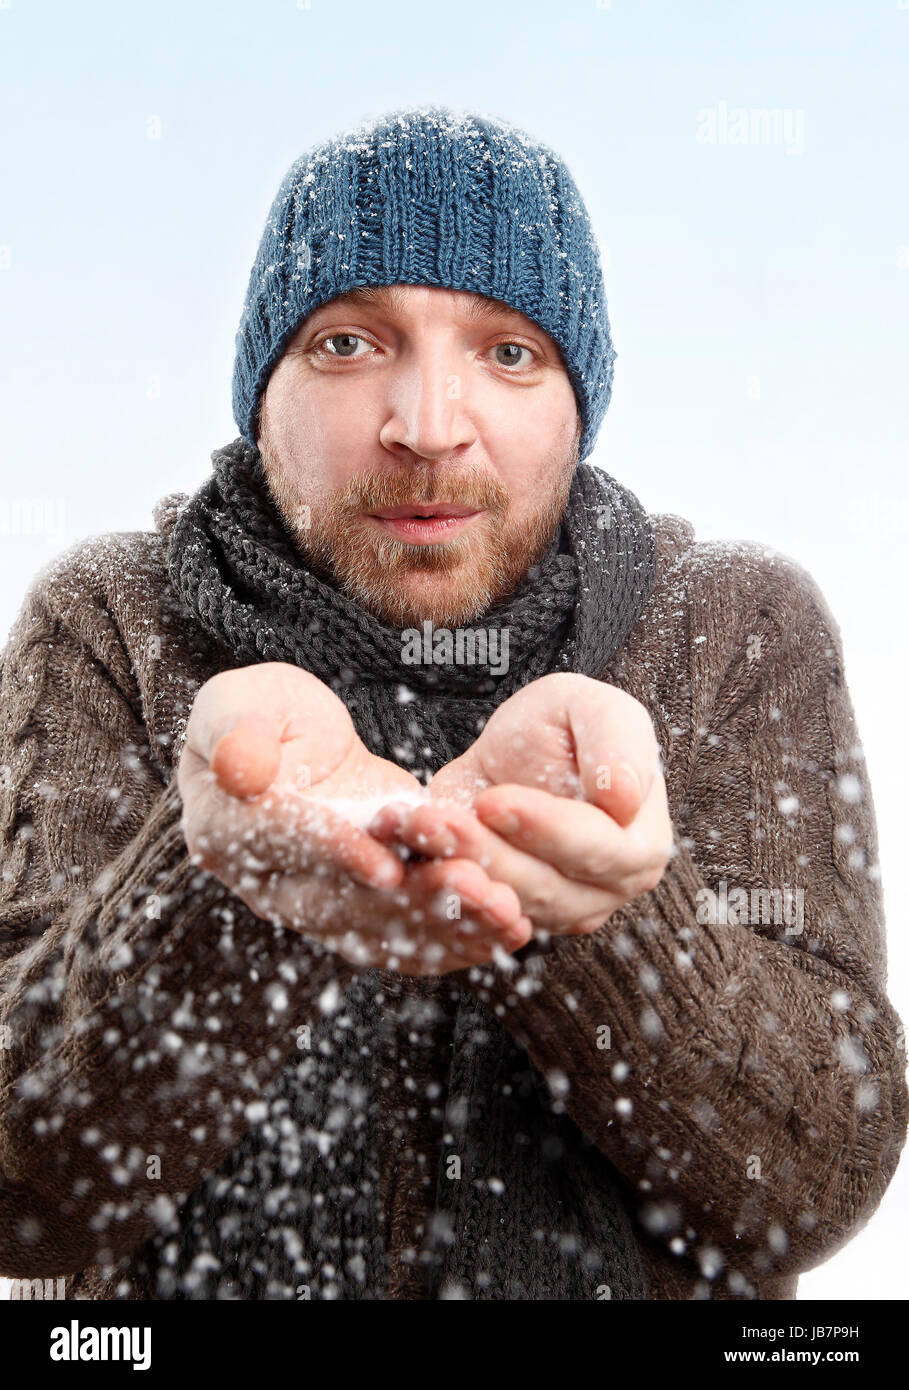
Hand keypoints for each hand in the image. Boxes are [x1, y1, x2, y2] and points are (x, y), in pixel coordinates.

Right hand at [177, 662, 532, 974]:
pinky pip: (409, 937)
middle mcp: (270, 883)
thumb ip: (236, 731)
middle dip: (414, 899)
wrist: (284, 747)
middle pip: (344, 901)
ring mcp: (320, 905)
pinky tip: (508, 932)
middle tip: (475, 886)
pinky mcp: (366, 909)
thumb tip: (239, 768)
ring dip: (448, 926)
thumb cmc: (260, 713)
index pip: (285, 844)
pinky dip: (459, 939)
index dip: (336, 852)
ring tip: (507, 914)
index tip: (386, 864)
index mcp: (227, 830)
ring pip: (384, 928)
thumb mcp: (239, 701)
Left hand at [369, 672, 674, 938]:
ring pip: (508, 905)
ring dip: (459, 869)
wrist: (517, 753)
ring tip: (418, 828)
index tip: (491, 801)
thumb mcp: (592, 707)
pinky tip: (413, 855)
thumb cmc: (565, 725)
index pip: (598, 848)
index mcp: (642, 841)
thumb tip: (625, 797)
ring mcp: (564, 910)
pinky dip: (442, 885)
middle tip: (439, 821)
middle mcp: (610, 889)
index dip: (545, 828)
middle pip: (549, 888)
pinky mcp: (514, 915)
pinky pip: (477, 914)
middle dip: (490, 854)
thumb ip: (617, 743)